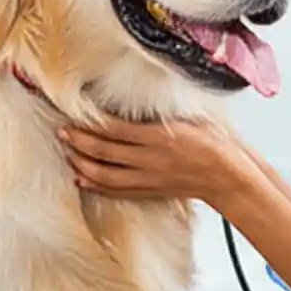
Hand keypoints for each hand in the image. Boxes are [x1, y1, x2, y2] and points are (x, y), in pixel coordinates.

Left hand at [58, 118, 261, 207]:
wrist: (227, 174)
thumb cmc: (214, 142)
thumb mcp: (188, 117)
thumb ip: (160, 113)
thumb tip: (135, 99)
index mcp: (159, 137)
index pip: (115, 130)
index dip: (90, 126)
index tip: (73, 118)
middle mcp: (150, 159)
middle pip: (105, 153)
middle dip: (79, 143)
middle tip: (62, 134)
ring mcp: (148, 178)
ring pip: (106, 174)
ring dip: (83, 165)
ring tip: (68, 155)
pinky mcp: (150, 191)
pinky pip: (117, 190)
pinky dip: (97, 185)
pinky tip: (83, 178)